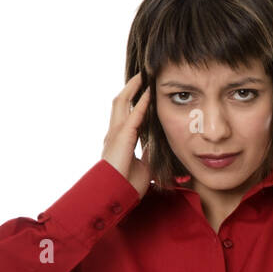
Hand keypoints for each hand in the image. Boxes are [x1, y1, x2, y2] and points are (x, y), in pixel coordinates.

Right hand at [102, 73, 152, 195]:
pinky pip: (133, 115)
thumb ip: (149, 155)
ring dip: (132, 88)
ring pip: (121, 103)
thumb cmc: (126, 185)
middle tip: (142, 75)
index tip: (145, 90)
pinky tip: (149, 92)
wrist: (115, 195)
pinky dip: (141, 102)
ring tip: (142, 76)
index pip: (128, 114)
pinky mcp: (121, 137)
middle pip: (120, 103)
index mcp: (120, 140)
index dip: (135, 101)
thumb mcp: (144, 167)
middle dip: (130, 88)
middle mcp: (115, 133)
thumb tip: (157, 149)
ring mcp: (115, 133)